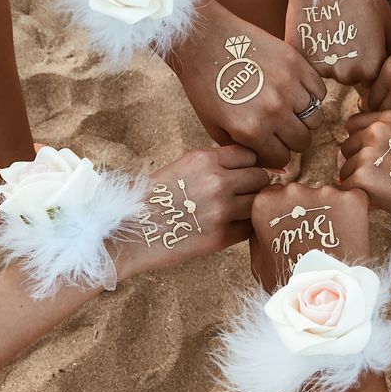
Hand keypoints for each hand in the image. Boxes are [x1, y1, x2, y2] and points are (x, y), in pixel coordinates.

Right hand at [115, 145, 268, 280]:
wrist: (129, 234)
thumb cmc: (150, 200)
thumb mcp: (179, 167)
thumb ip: (212, 164)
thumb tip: (244, 162)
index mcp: (204, 159)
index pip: (249, 154)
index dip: (248, 164)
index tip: (242, 173)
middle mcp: (217, 181)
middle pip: (261, 176)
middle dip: (255, 185)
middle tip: (244, 194)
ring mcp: (222, 210)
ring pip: (259, 202)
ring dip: (252, 207)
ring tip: (237, 212)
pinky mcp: (222, 237)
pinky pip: (250, 228)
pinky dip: (245, 227)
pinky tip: (231, 227)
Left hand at [168, 0, 326, 168]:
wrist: (203, 40)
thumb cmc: (205, 85)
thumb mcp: (215, 127)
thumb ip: (242, 149)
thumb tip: (270, 164)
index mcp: (252, 130)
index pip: (282, 158)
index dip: (276, 154)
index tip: (272, 145)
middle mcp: (274, 111)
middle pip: (303, 141)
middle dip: (292, 140)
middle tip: (282, 129)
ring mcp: (288, 86)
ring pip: (315, 119)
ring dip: (304, 119)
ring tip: (291, 110)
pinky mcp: (296, 63)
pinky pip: (320, 92)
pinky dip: (312, 96)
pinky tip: (296, 92)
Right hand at [249, 183, 370, 291]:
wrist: (324, 294)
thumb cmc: (289, 282)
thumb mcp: (259, 262)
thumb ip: (258, 235)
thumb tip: (262, 225)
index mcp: (265, 202)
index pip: (275, 195)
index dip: (286, 213)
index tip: (294, 230)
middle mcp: (292, 191)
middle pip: (301, 193)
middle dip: (308, 210)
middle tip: (315, 239)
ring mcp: (323, 192)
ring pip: (328, 197)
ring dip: (331, 213)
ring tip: (334, 241)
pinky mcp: (351, 199)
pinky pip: (354, 199)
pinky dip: (354, 214)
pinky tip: (350, 234)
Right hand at [285, 0, 390, 87]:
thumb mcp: (388, 24)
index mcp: (371, 69)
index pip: (371, 80)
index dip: (368, 63)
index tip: (363, 44)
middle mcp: (346, 74)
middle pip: (349, 77)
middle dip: (349, 62)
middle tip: (346, 34)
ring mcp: (322, 68)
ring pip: (328, 70)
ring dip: (329, 58)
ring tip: (330, 30)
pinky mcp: (300, 58)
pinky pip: (307, 62)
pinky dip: (310, 51)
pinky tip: (315, 30)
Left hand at [339, 110, 390, 219]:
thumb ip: (387, 131)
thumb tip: (357, 137)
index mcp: (389, 118)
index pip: (353, 123)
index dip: (358, 140)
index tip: (371, 154)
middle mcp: (377, 131)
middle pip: (346, 145)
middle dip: (355, 160)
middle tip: (377, 174)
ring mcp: (368, 153)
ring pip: (344, 168)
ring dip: (357, 179)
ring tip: (380, 186)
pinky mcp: (363, 176)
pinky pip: (346, 185)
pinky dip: (357, 194)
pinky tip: (375, 196)